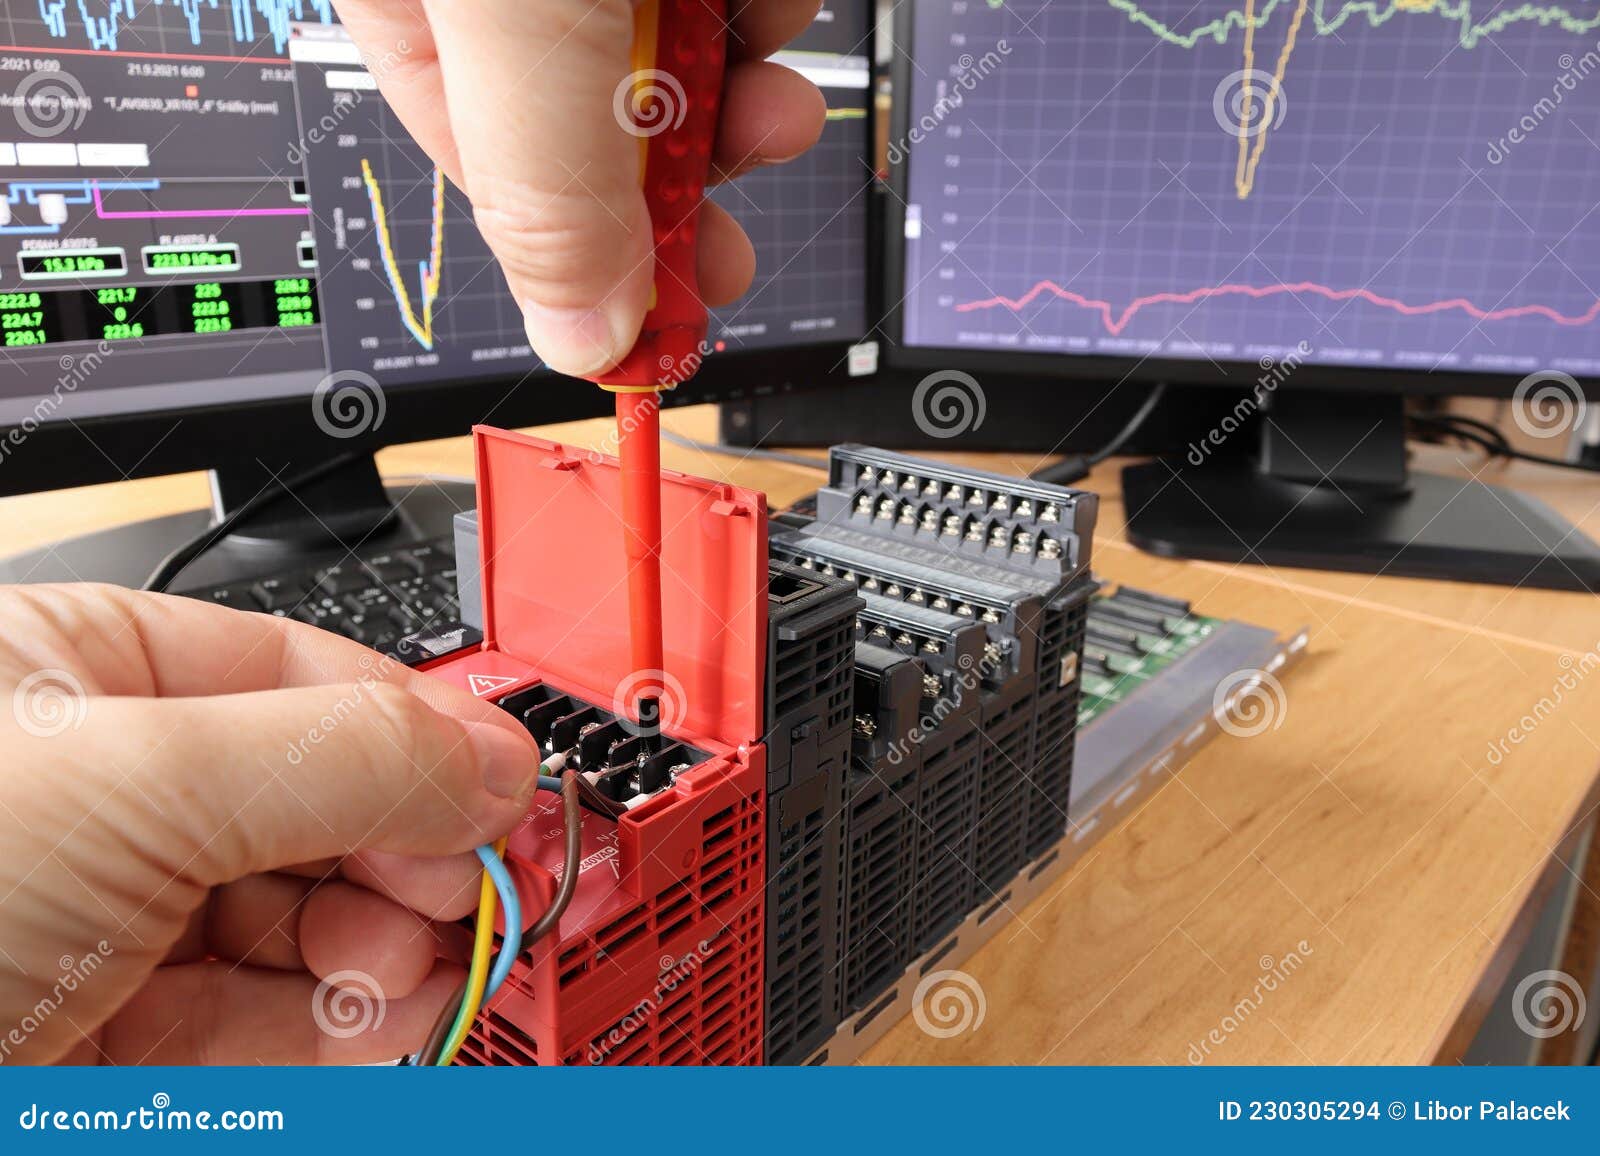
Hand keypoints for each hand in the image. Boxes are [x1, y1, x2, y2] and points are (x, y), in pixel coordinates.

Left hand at [0, 584, 541, 1063]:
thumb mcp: (136, 783)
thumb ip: (337, 759)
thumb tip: (489, 761)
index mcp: (76, 671)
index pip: (295, 672)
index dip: (414, 728)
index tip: (504, 786)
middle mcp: (97, 791)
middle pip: (313, 804)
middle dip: (408, 852)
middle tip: (474, 887)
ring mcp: (98, 922)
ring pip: (297, 922)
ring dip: (385, 950)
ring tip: (425, 964)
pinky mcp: (104, 1039)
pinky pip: (256, 1024)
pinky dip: (344, 1030)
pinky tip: (401, 1022)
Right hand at [335, 0, 826, 376]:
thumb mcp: (510, 12)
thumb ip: (543, 177)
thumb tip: (579, 338)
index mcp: (416, 11)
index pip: (507, 176)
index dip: (605, 255)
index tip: (678, 314)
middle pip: (608, 112)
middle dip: (698, 144)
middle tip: (760, 147)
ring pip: (680, 42)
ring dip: (745, 62)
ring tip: (773, 30)